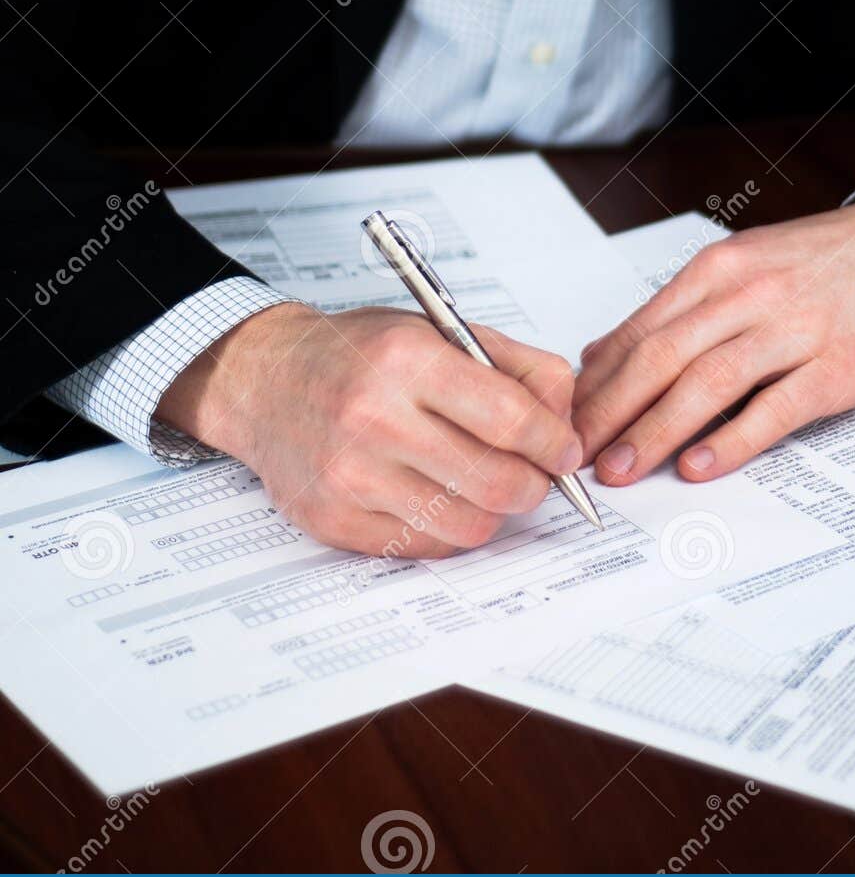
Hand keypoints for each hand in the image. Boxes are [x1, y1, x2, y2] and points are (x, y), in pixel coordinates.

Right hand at [156, 302, 580, 557]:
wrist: (266, 381)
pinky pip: (425, 547)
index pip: (508, 417)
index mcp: (406, 359)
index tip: (566, 451)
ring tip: (488, 483)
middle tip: (537, 475)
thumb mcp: (438, 329)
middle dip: (534, 485)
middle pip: (495, 482)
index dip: (553, 442)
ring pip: (467, 526)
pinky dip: (449, 528)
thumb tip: (566, 420)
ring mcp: (350, 476)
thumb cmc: (358, 353)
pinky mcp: (333, 521)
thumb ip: (515, 366)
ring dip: (495, 511)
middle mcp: (374, 418)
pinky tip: (441, 496)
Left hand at [573, 196, 854, 486]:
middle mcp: (748, 295)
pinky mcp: (834, 370)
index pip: (641, 329)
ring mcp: (793, 332)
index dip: (598, 380)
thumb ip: (673, 310)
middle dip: (612, 410)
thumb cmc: (818, 263)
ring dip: (656, 430)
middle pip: (662, 357)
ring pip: (708, 383)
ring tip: (621, 468)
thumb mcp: (738, 265)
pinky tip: (697, 465)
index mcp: (718, 270)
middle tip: (576, 453)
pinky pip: (773, 409)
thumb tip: (601, 354)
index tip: (565, 417)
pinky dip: (731, 440)